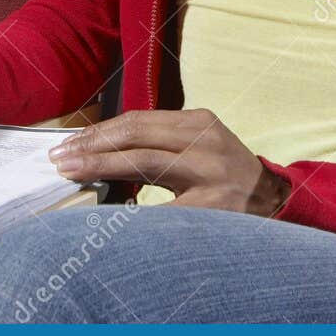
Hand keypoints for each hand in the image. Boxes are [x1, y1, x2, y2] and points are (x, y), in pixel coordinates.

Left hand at [47, 109, 288, 215]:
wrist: (276, 203)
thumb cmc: (228, 176)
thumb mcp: (201, 146)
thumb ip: (162, 144)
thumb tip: (105, 150)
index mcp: (199, 122)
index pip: (138, 121)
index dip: (100, 131)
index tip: (70, 142)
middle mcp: (205, 141)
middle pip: (136, 136)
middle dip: (93, 146)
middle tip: (59, 157)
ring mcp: (210, 173)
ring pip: (144, 164)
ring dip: (101, 166)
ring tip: (72, 171)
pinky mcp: (213, 206)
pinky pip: (162, 208)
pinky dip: (130, 210)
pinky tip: (106, 214)